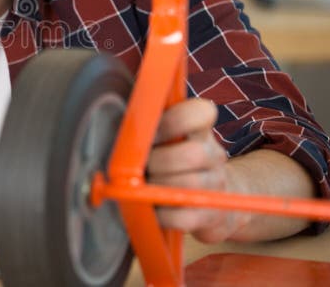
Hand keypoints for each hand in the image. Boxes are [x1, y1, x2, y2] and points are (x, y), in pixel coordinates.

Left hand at [147, 98, 249, 242]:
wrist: (210, 202)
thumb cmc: (174, 165)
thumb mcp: (168, 141)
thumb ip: (149, 129)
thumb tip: (114, 125)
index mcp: (200, 131)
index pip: (201, 113)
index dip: (173, 121)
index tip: (151, 132)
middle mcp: (212, 155)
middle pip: (193, 154)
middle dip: (158, 162)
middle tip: (141, 168)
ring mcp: (215, 185)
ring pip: (189, 186)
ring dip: (158, 188)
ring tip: (144, 189)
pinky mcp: (211, 214)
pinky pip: (184, 216)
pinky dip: (162, 215)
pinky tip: (153, 210)